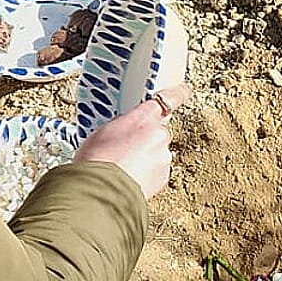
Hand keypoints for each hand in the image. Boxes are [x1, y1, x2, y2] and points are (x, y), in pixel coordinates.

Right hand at [73, 84, 192, 198]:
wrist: (103, 190)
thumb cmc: (97, 159)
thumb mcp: (104, 131)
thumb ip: (125, 125)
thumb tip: (130, 130)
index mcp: (144, 118)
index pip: (167, 99)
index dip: (177, 94)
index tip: (184, 91)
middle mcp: (160, 135)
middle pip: (158, 132)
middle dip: (147, 139)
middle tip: (125, 149)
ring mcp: (164, 156)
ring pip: (158, 153)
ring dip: (146, 158)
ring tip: (124, 166)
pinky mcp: (165, 176)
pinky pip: (157, 170)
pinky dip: (147, 173)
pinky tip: (130, 176)